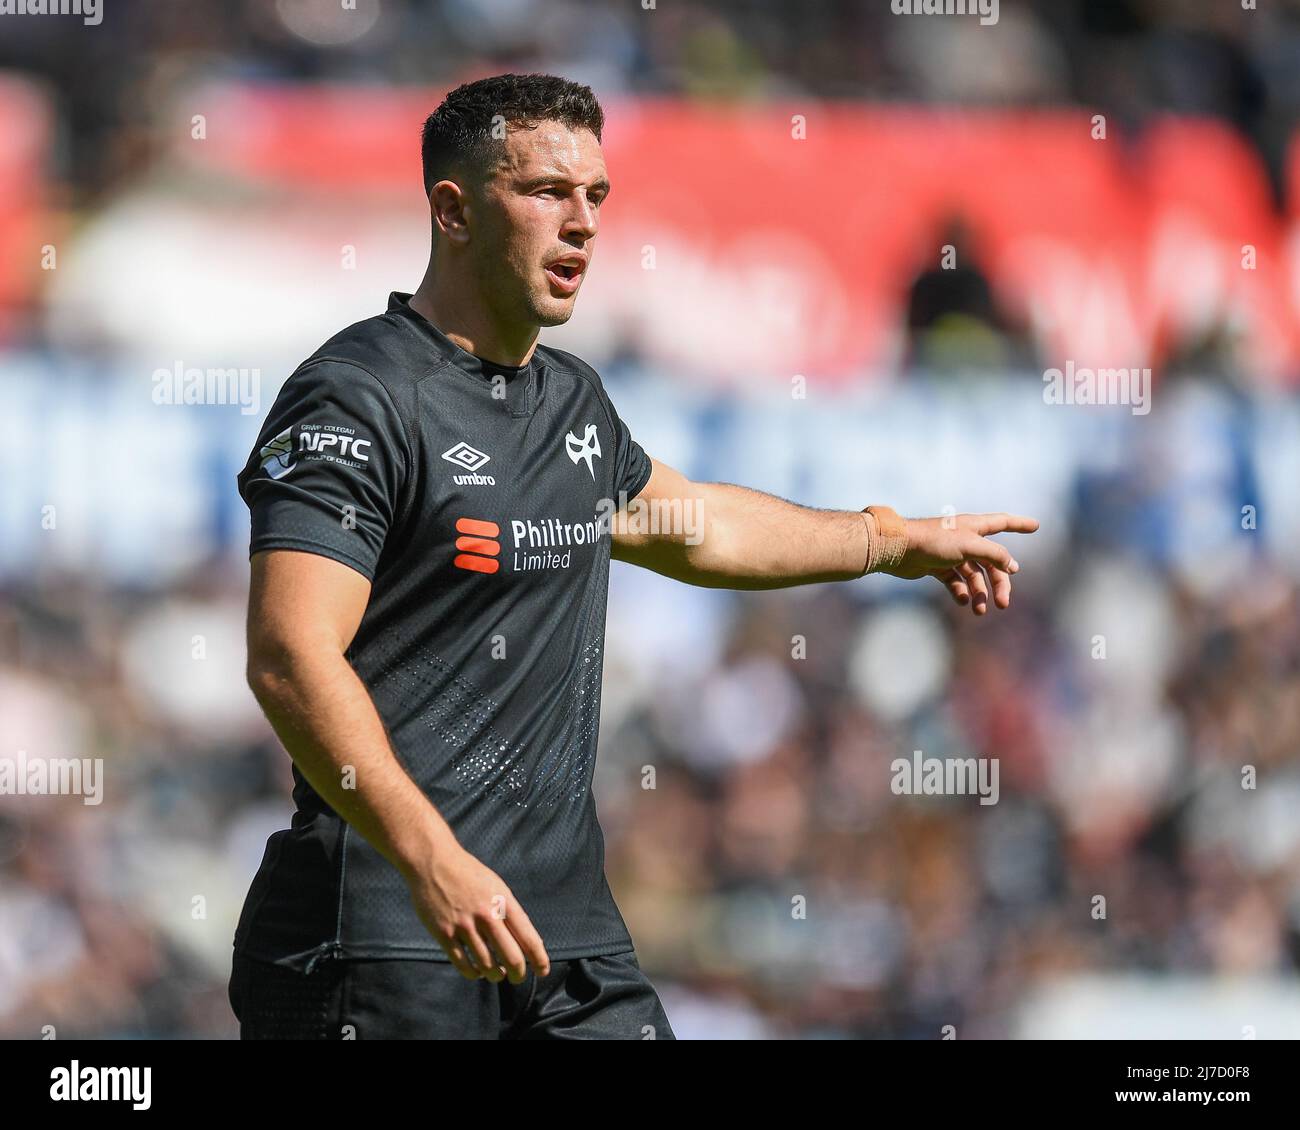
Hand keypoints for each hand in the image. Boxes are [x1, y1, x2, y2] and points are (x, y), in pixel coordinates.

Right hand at [405, 844, 550, 982]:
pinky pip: (463, 964)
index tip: (543, 971)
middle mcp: (486, 914)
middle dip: (518, 974)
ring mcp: (464, 925)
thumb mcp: (496, 886)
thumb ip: (510, 911)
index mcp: (503, 901)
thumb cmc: (468, 874)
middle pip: (511, 956)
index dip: (539, 959)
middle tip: (517, 978)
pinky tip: (477, 972)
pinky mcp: (444, 933)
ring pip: (487, 965)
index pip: (528, 937)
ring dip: (495, 975)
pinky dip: (473, 973)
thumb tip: (527, 940)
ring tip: (496, 974)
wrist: (433, 862)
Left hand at [887, 512, 1039, 614]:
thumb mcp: (970, 545)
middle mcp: (965, 538)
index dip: (1020, 524)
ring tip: (979, 610)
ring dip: (979, 593)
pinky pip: (955, 581)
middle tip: (1003, 603)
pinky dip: (960, 592)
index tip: (1036, 526)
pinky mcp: (937, 566)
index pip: (1003, 522)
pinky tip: (962, 601)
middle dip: (999, 583)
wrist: (899, 548)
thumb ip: (994, 554)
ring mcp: (951, 553)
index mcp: (974, 527)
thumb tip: (1013, 566)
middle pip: (991, 561)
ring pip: (974, 575)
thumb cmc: (934, 541)